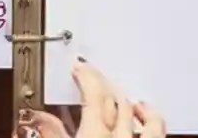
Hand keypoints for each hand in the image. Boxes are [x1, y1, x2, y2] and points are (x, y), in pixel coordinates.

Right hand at [16, 61, 164, 137]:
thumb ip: (50, 133)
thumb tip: (38, 118)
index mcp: (96, 134)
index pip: (93, 93)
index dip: (86, 76)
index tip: (79, 68)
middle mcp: (122, 137)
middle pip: (117, 100)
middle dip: (105, 86)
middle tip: (94, 78)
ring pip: (147, 119)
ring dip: (136, 104)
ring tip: (131, 97)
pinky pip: (158, 134)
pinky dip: (153, 122)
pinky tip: (148, 119)